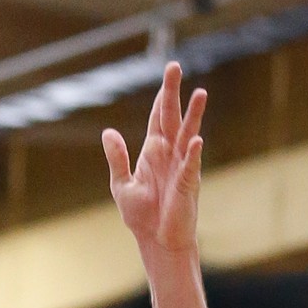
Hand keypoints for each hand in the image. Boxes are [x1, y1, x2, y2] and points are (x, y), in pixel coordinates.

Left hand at [102, 62, 206, 254]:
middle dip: (173, 93)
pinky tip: (196, 140)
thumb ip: (117, 158)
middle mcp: (169, 154)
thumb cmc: (141, 215)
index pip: (157, 117)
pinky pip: (191, 167)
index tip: (167, 74)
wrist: (155, 241)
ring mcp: (181, 168)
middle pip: (172, 117)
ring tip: (200, 94)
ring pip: (187, 136)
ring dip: (193, 116)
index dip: (161, 96)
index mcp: (153, 152)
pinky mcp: (187, 186)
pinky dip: (193, 154)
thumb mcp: (122, 184)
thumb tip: (108, 132)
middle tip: (175, 66)